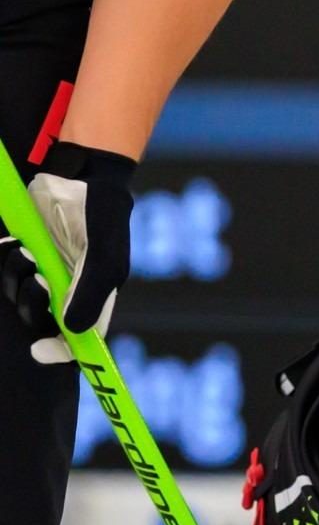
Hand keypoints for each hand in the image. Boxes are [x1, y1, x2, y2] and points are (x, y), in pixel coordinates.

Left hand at [0, 140, 136, 361]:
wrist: (81, 174)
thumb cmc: (102, 215)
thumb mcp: (103, 258)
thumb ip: (90, 296)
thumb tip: (72, 330)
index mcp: (95, 295)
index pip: (81, 336)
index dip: (63, 350)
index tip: (41, 351)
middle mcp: (68, 287)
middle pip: (42, 319)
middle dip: (32, 304)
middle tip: (36, 281)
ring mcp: (45, 269)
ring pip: (18, 293)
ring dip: (15, 277)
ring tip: (25, 252)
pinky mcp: (24, 250)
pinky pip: (4, 269)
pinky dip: (6, 259)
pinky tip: (17, 243)